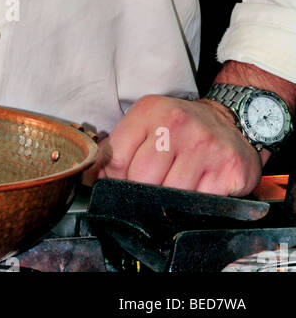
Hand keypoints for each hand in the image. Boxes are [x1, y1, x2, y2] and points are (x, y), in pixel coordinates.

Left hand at [84, 94, 262, 195]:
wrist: (229, 122)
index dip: (115, 179)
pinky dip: (196, 206)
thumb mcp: (146, 125)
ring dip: (170, 202)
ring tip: (176, 190)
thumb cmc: (180, 129)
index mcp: (149, 111)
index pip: (116, 157)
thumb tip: (88, 177)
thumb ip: (116, 148)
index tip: (123, 183)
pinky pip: (200, 202)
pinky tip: (198, 191)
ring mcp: (204, 145)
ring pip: (171, 194)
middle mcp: (176, 123)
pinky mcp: (227, 167)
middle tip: (152, 190)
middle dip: (142, 193)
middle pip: (141, 179)